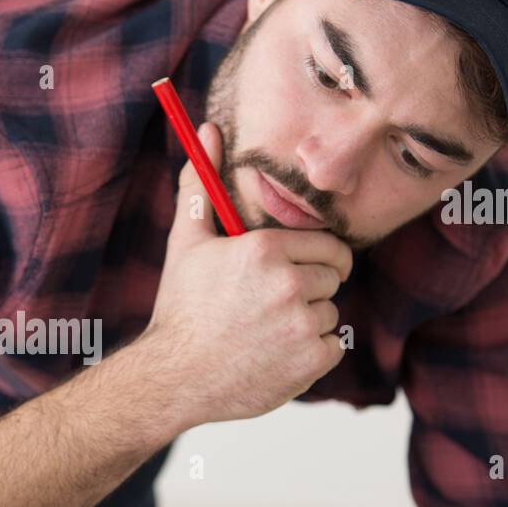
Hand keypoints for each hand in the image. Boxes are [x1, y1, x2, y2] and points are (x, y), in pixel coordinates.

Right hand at [142, 122, 352, 429]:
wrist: (173, 376)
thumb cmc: (181, 308)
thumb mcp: (187, 242)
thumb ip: (202, 183)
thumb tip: (209, 130)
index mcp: (264, 249)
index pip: (328, 245)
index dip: (314, 259)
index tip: (298, 271)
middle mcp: (288, 284)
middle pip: (333, 278)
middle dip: (310, 288)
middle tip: (273, 304)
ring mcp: (301, 325)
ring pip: (332, 313)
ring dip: (308, 322)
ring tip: (267, 332)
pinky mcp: (310, 362)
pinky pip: (334, 347)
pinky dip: (312, 354)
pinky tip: (276, 355)